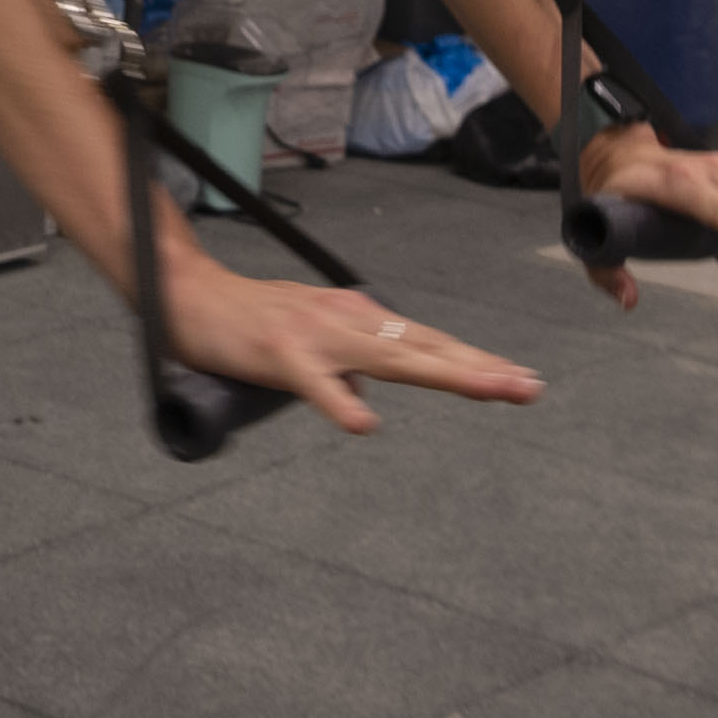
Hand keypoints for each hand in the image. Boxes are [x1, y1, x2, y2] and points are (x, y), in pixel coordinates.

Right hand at [164, 263, 541, 436]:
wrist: (186, 293)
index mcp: (354, 317)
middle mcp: (345, 319)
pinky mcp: (279, 354)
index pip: (426, 341)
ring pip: (390, 359)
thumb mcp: (308, 338)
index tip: (521, 380)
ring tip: (490, 390)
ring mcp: (314, 335)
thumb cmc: (247, 319)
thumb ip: (343, 362)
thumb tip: (367, 394)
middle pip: (424, 348)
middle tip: (531, 387)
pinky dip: (340, 402)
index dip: (474, 361)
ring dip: (445, 374)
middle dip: (481, 368)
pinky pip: (316, 385)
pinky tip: (363, 424)